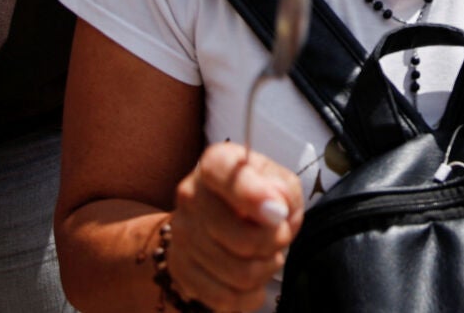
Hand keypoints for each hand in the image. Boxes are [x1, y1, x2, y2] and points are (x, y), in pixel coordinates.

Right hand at [167, 142, 303, 311]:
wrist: (218, 219)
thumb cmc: (258, 197)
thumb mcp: (279, 183)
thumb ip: (283, 191)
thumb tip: (275, 211)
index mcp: (215, 164)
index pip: (226, 176)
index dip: (254, 198)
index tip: (279, 214)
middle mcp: (190, 195)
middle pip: (243, 240)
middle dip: (275, 243)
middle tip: (279, 236)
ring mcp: (182, 234)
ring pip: (239, 274)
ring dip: (265, 269)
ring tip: (267, 255)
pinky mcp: (180, 268)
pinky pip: (225, 298)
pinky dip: (250, 295)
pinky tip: (254, 280)